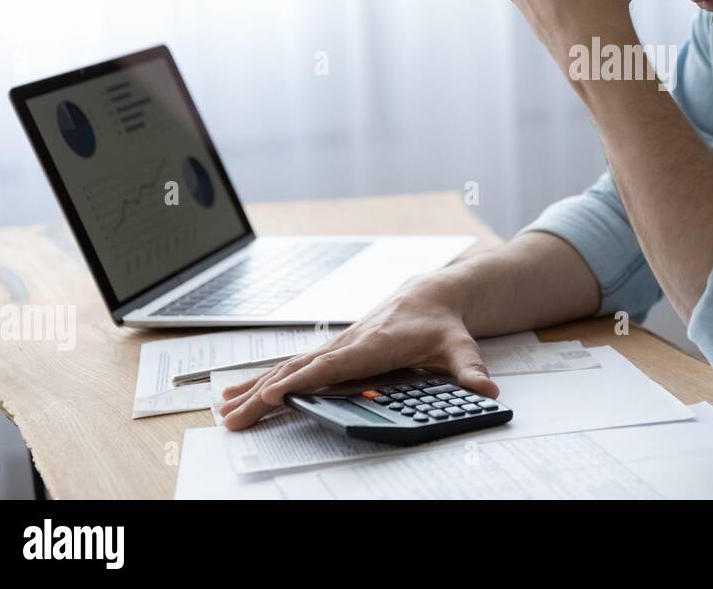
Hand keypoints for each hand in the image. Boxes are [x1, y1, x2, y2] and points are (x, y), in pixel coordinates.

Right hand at [218, 277, 496, 429]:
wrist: (433, 293)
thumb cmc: (441, 322)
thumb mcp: (461, 345)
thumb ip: (471, 369)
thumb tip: (488, 389)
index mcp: (375, 343)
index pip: (332, 365)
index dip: (302, 380)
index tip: (274, 395)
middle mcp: (348, 342)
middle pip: (299, 370)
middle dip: (263, 395)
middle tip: (233, 418)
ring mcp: (336, 345)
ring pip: (288, 368)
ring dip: (254, 389)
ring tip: (223, 410)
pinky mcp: (331, 350)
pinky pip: (293, 367)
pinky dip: (264, 381)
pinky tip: (239, 394)